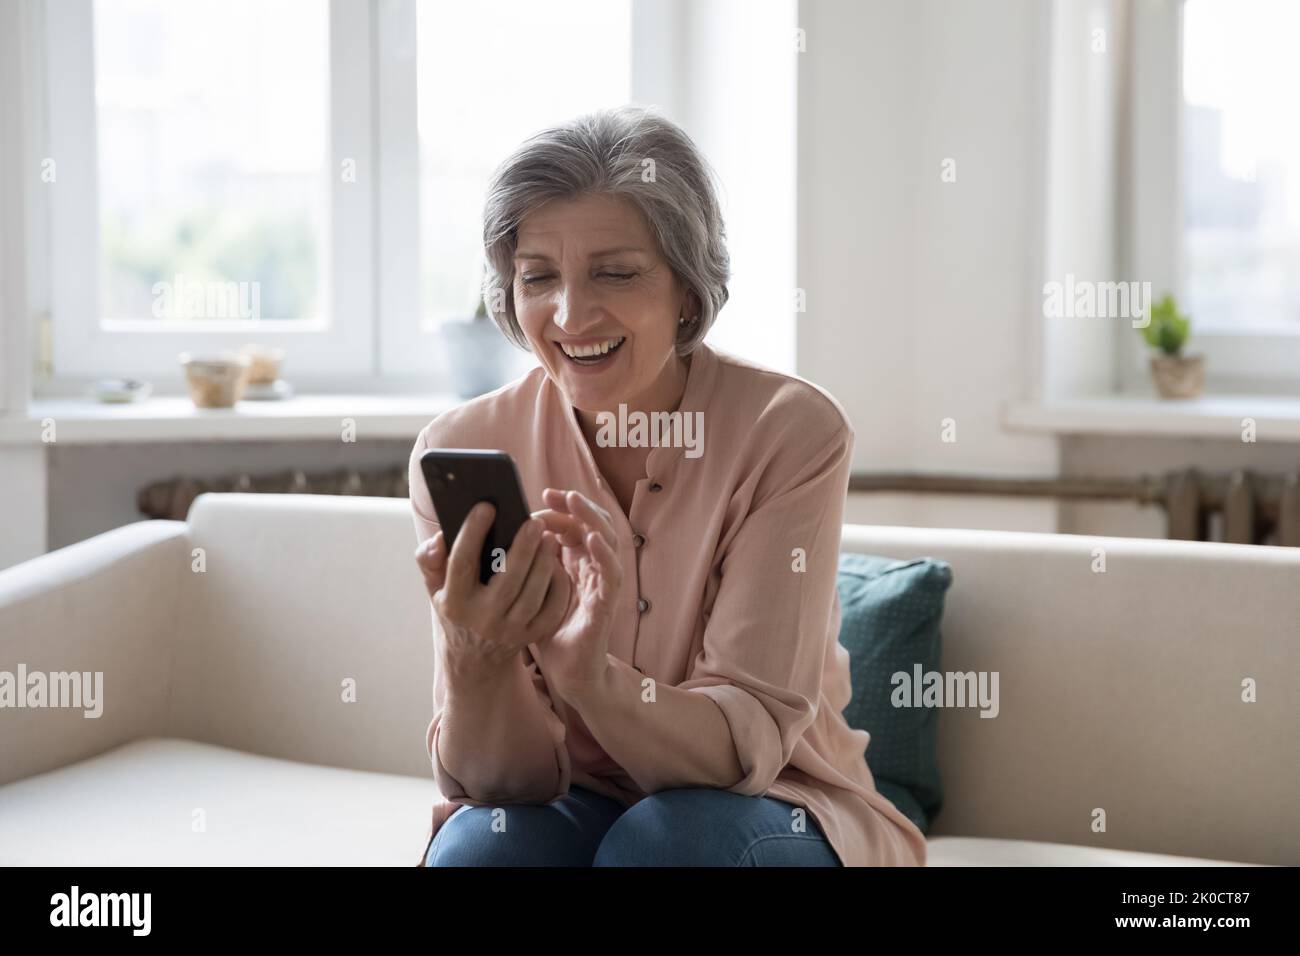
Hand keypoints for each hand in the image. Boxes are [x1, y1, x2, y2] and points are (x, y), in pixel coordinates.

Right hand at [415, 502, 571, 683]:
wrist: (475, 656)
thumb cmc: (456, 606)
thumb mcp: (435, 586)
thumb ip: (429, 559)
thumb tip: (438, 539)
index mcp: (455, 603)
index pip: (462, 564)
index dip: (472, 533)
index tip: (486, 506)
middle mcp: (482, 619)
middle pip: (507, 581)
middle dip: (523, 549)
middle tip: (534, 521)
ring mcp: (510, 631)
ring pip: (533, 595)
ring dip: (544, 564)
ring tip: (549, 537)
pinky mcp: (532, 635)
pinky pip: (551, 609)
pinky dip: (558, 585)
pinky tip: (557, 563)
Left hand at [532, 488, 623, 696]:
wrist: (569, 670)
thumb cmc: (546, 628)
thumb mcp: (527, 589)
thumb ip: (517, 563)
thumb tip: (495, 533)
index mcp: (575, 561)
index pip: (575, 522)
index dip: (563, 506)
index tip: (543, 493)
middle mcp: (592, 567)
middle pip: (593, 524)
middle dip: (577, 505)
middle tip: (556, 493)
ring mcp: (603, 583)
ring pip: (607, 540)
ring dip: (593, 518)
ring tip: (575, 501)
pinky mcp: (607, 603)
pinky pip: (612, 573)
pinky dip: (604, 553)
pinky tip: (591, 538)